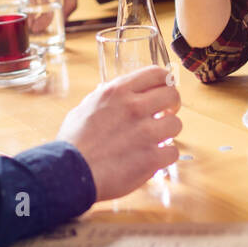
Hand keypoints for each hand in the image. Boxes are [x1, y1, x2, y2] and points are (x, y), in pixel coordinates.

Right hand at [57, 65, 181, 200]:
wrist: (71, 172)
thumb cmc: (73, 143)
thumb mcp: (85, 107)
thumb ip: (105, 99)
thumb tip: (117, 95)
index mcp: (118, 91)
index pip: (157, 73)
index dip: (164, 82)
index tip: (163, 91)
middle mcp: (134, 107)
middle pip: (172, 95)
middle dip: (171, 105)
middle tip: (164, 115)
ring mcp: (146, 132)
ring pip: (176, 124)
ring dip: (168, 132)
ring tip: (155, 139)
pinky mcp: (152, 157)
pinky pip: (173, 151)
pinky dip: (165, 156)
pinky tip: (153, 158)